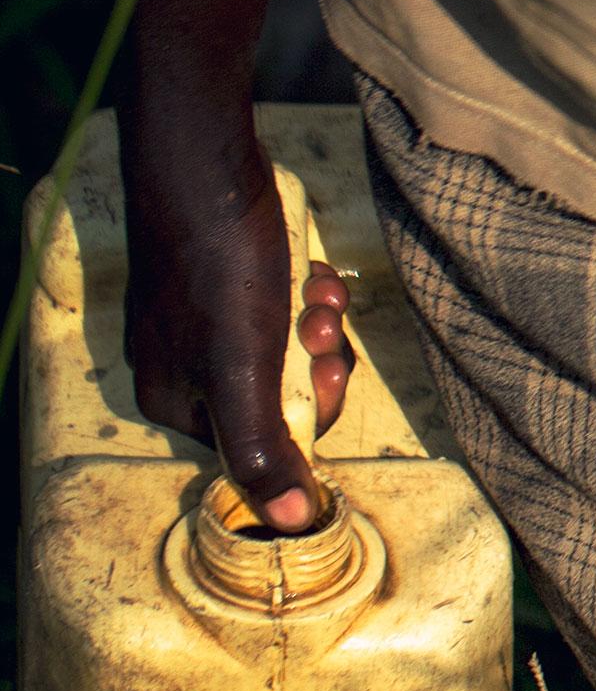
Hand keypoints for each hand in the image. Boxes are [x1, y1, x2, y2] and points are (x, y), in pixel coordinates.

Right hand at [124, 130, 351, 531]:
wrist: (206, 167)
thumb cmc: (220, 269)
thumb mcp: (245, 371)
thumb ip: (262, 451)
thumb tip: (293, 524)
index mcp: (177, 403)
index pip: (266, 444)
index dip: (311, 410)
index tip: (323, 368)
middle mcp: (185, 368)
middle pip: (285, 395)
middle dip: (317, 358)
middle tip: (319, 321)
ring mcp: (206, 325)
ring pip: (293, 349)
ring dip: (319, 322)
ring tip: (318, 290)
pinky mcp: (230, 286)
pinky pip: (287, 310)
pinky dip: (310, 293)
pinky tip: (314, 269)